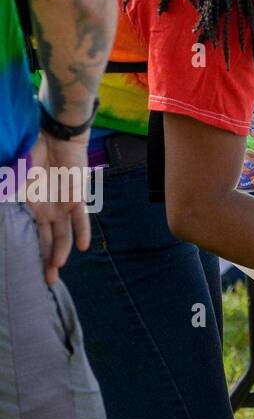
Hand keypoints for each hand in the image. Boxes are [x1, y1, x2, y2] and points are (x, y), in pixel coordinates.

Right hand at [24, 132, 92, 285]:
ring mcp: (62, 205)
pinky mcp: (77, 195)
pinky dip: (81, 231)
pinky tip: (81, 247)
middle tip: (45, 282)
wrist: (56, 136)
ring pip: (63, 234)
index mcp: (32, 209)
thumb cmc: (31, 154)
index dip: (31, 253)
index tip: (25, 272)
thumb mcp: (12, 178)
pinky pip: (80, 217)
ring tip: (55, 269)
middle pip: (48, 241)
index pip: (31, 236)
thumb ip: (4, 192)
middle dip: (46, 262)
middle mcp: (48, 211)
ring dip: (60, 252)